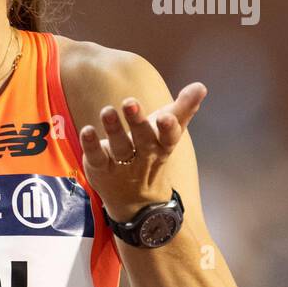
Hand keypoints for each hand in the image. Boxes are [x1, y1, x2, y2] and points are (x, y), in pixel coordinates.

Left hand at [78, 82, 205, 221]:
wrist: (136, 200)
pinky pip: (96, 156)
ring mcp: (121, 164)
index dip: (168, 128)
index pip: (169, 137)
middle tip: (129, 102)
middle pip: (142, 138)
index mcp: (162, 146)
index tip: (166, 116)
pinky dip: (91, 144)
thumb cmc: (152, 153)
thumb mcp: (168, 133)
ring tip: (107, 111)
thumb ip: (183, 109)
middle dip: (136, 121)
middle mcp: (143, 155)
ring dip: (113, 129)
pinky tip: (86, 130)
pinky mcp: (101, 167)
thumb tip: (200, 86)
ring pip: (118, 147)